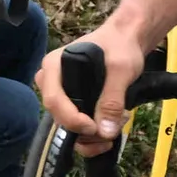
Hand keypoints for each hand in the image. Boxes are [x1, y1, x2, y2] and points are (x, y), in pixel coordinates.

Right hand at [40, 27, 141, 146]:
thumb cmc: (119, 47)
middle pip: (60, 117)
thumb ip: (112, 98)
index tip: (95, 128)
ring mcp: (61, 95)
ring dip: (93, 135)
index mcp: (53, 67)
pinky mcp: (71, 105)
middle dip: (87, 130)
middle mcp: (51, 83)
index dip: (72, 119)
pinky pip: (75, 128)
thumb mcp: (121, 69)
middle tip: (115, 125)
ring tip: (119, 120)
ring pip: (68, 127)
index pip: (54, 100)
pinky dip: (93, 135)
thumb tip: (105, 131)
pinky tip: (112, 125)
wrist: (125, 41)